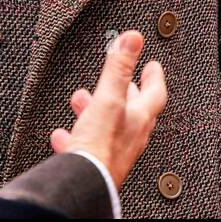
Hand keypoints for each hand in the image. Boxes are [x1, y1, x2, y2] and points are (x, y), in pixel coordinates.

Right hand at [51, 30, 166, 189]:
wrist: (83, 183)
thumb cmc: (99, 146)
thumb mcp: (109, 98)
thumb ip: (119, 68)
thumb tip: (132, 39)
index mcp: (139, 118)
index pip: (155, 93)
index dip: (154, 76)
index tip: (153, 65)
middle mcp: (131, 136)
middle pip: (134, 110)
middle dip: (127, 92)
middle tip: (125, 81)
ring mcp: (114, 151)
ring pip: (110, 125)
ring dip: (99, 110)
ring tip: (85, 100)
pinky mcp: (96, 163)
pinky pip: (88, 145)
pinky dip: (77, 135)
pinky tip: (65, 135)